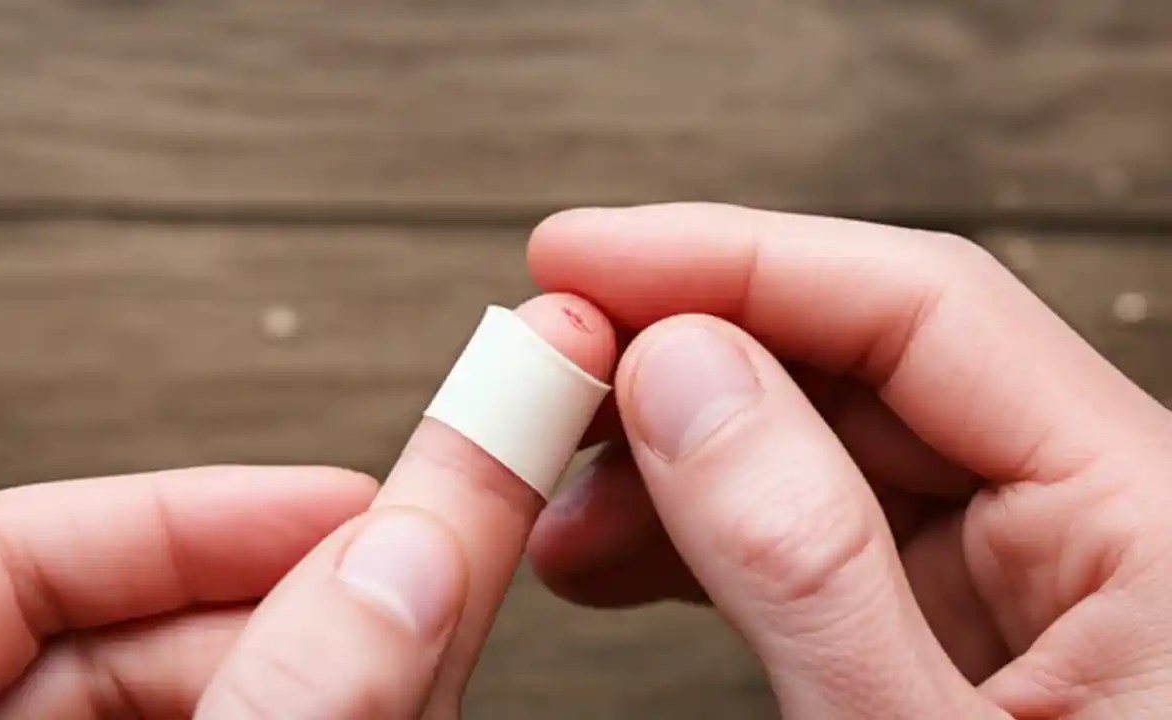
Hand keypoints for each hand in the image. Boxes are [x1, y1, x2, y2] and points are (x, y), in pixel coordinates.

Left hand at [0, 293, 616, 719]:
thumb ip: (284, 701)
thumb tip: (414, 560)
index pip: (13, 551)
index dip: (194, 511)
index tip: (349, 498)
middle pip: (137, 631)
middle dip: (312, 591)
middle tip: (447, 557)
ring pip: (220, 704)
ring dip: (349, 663)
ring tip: (449, 633)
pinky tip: (413, 699)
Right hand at [526, 203, 1171, 717]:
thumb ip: (806, 562)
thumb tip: (683, 373)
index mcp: (1151, 521)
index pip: (917, 306)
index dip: (733, 257)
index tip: (583, 256)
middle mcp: (1099, 525)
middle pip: (863, 362)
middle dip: (684, 352)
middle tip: (548, 370)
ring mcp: (1030, 582)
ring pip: (828, 446)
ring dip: (674, 447)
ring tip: (556, 489)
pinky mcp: (969, 637)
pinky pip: (822, 538)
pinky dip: (705, 532)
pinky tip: (617, 551)